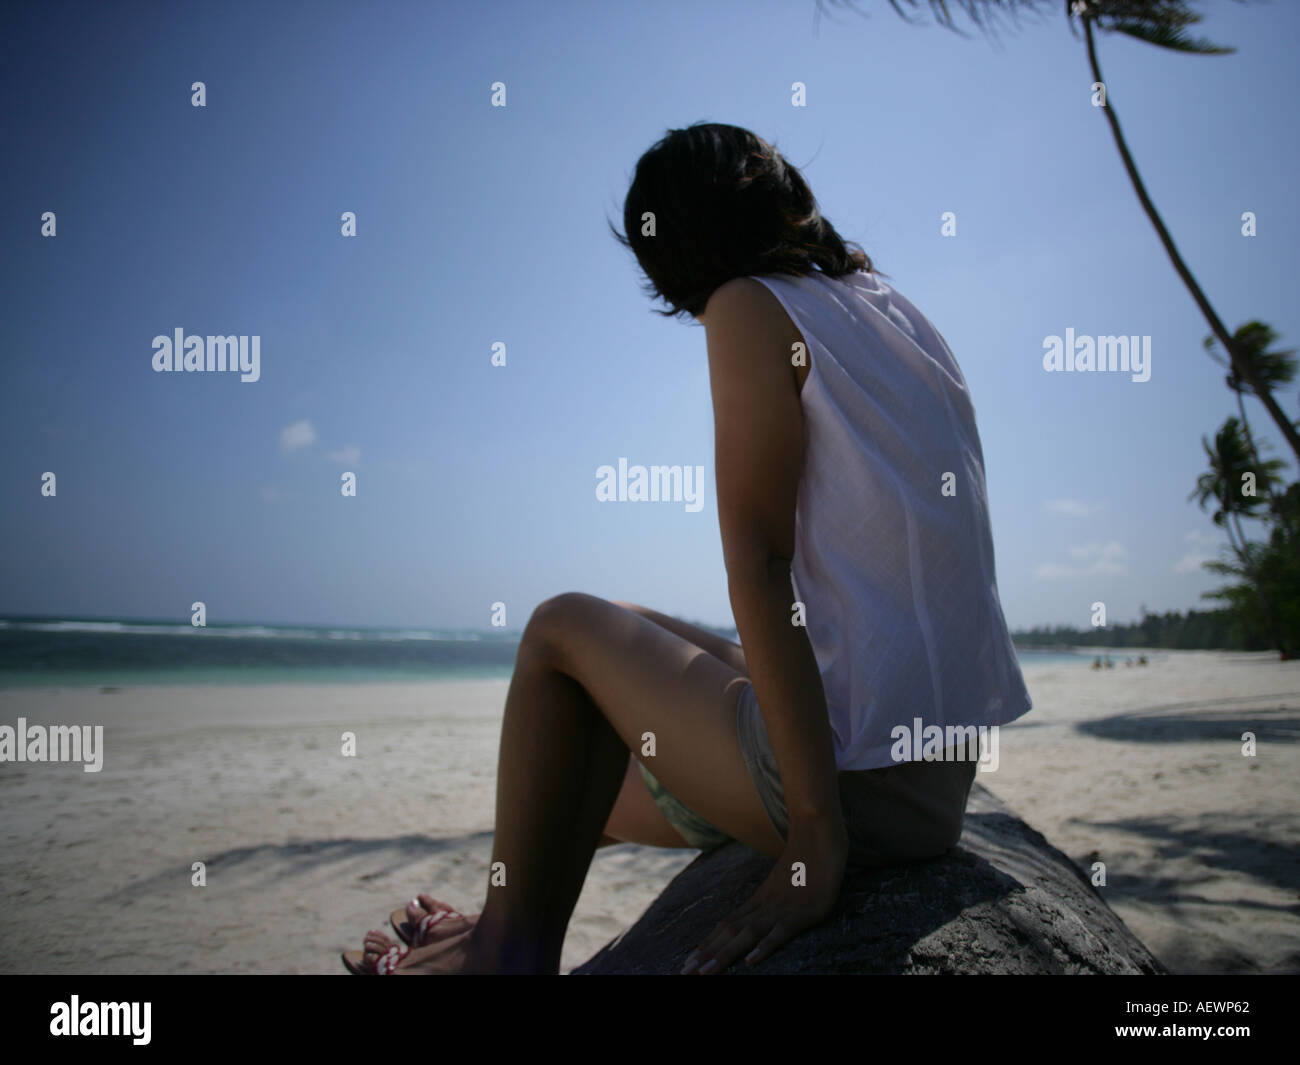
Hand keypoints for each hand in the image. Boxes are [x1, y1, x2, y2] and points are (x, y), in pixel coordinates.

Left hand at [681, 822, 847, 973]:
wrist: (817, 833)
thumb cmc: (806, 860)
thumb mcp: (785, 884)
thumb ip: (773, 899)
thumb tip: (761, 913)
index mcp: (758, 901)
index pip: (726, 926)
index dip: (708, 945)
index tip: (689, 962)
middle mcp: (763, 906)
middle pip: (729, 933)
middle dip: (706, 955)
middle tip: (684, 973)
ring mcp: (780, 909)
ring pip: (746, 935)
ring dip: (724, 955)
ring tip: (705, 973)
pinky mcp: (800, 913)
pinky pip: (780, 932)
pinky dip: (765, 947)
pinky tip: (751, 962)